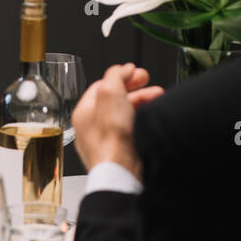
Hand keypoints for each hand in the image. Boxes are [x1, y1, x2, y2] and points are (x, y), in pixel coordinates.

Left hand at [71, 62, 164, 177]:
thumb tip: (123, 69)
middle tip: (148, 82)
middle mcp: (92, 129)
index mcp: (84, 113)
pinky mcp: (122, 152)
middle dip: (134, 89)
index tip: (135, 72)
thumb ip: (115, 75)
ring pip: (125, 115)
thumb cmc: (112, 139)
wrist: (122, 171)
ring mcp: (107, 142)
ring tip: (157, 97)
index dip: (120, 76)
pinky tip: (153, 118)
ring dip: (142, 103)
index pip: (101, 86)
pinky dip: (143, 121)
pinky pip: (132, 131)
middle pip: (114, 100)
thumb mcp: (110, 93)